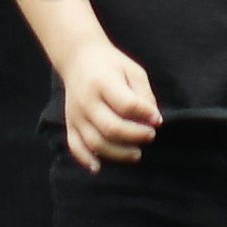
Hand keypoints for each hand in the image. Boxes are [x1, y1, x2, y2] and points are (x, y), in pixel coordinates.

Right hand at [57, 33, 159, 167]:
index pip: (126, 104)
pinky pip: (75, 146)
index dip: (145, 115)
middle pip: (111, 127)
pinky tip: (99, 168)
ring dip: (117, 154)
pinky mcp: (69, 124)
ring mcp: (76, 114)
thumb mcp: (133, 71)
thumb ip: (144, 95)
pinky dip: (85, 160)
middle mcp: (87, 101)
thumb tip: (154, 120)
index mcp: (104, 82)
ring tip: (136, 154)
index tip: (157, 120)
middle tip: (150, 136)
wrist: (79, 58)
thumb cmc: (112, 65)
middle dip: (135, 136)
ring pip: (95, 142)